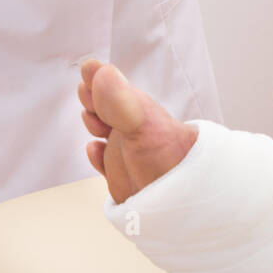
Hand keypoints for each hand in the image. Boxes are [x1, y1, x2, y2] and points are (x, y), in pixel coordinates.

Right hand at [78, 59, 197, 203]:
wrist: (186, 202)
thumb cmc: (172, 161)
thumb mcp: (143, 124)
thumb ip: (120, 101)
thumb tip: (100, 72)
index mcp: (142, 116)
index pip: (119, 91)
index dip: (102, 81)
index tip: (89, 71)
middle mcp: (137, 134)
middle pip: (112, 111)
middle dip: (97, 100)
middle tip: (86, 91)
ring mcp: (130, 157)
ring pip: (110, 135)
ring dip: (97, 124)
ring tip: (92, 118)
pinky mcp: (126, 182)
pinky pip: (109, 165)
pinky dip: (99, 157)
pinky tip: (94, 149)